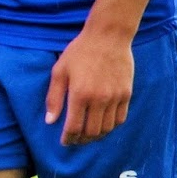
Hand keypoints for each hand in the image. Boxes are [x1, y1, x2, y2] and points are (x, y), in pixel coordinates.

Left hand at [45, 25, 134, 146]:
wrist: (109, 36)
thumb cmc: (80, 51)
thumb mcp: (60, 70)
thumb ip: (54, 97)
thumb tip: (50, 121)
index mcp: (79, 94)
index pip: (74, 127)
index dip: (68, 138)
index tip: (65, 141)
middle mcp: (98, 99)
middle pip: (91, 132)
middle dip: (81, 140)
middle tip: (76, 140)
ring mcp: (114, 97)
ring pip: (107, 128)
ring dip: (97, 136)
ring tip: (89, 134)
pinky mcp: (126, 94)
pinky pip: (120, 119)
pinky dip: (111, 126)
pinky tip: (104, 124)